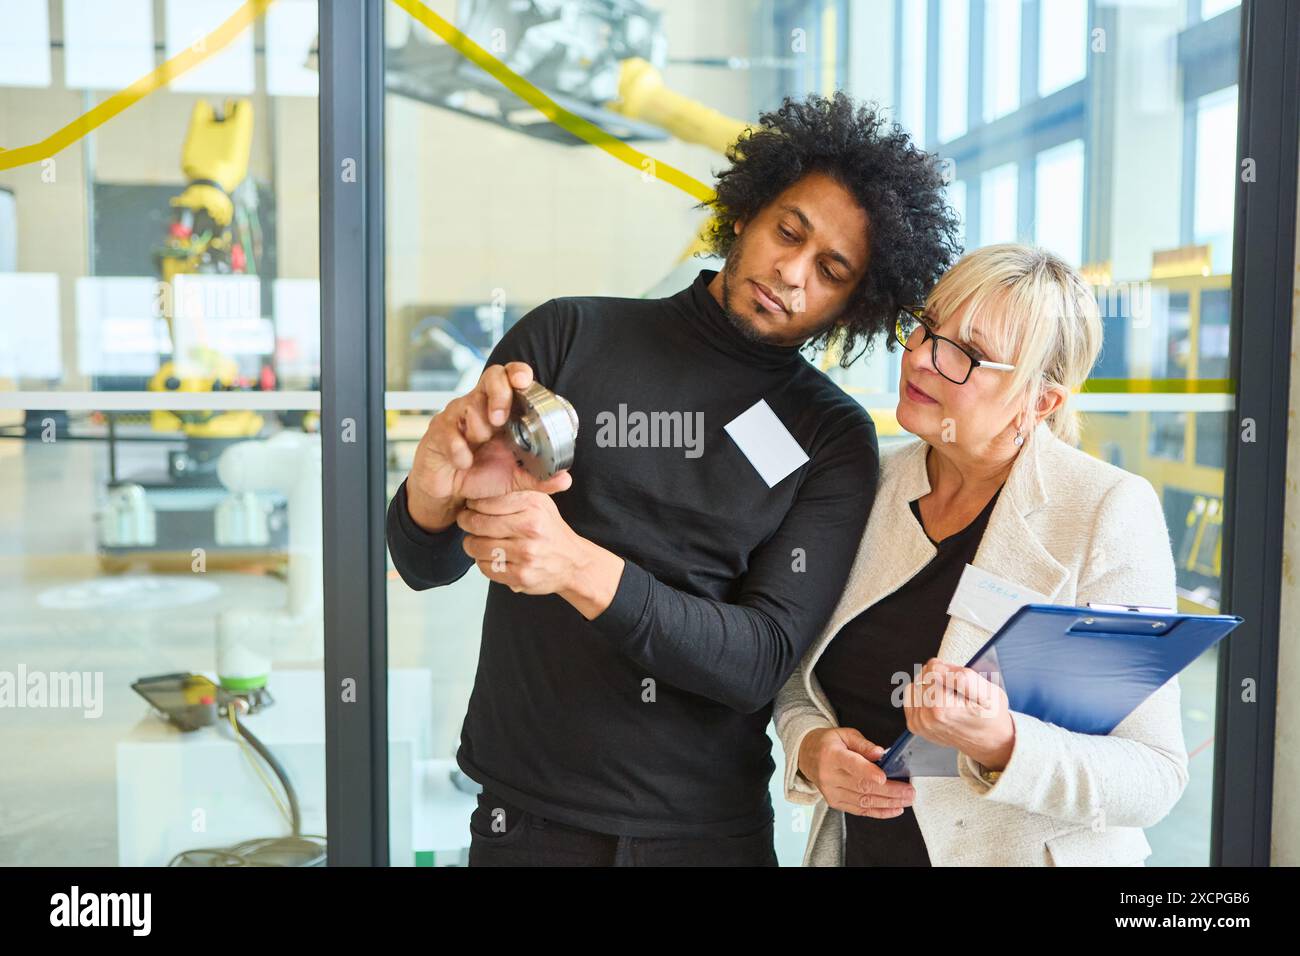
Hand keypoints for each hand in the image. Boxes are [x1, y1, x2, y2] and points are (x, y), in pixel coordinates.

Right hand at [404, 361, 571, 531]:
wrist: (449, 494)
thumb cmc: (481, 475)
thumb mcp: (514, 478)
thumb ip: (539, 477)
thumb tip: (565, 479)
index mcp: (500, 410)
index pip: (509, 377)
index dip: (518, 372)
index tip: (524, 381)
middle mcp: (479, 405)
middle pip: (491, 377)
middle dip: (499, 394)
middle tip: (500, 420)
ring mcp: (456, 416)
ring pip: (469, 404)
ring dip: (478, 428)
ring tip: (479, 445)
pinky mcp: (437, 432)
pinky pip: (448, 432)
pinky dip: (459, 449)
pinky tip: (465, 462)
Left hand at [456, 491, 624, 618]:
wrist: (573, 563)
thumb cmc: (550, 531)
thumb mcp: (540, 503)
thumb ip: (514, 494)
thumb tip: (478, 494)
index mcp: (533, 505)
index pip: (485, 502)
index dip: (472, 506)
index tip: (471, 508)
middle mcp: (530, 527)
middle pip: (477, 524)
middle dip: (466, 524)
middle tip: (467, 523)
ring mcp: (526, 553)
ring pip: (477, 547)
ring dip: (473, 545)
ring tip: (479, 542)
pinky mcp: (521, 575)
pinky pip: (486, 568)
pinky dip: (484, 563)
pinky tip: (493, 557)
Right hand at [797, 727, 915, 817]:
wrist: (806, 756)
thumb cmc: (828, 744)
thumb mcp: (845, 734)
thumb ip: (864, 744)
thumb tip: (880, 753)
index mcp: (832, 755)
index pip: (851, 764)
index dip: (868, 772)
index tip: (883, 778)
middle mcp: (830, 776)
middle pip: (862, 786)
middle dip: (890, 791)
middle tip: (909, 791)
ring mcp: (832, 792)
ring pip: (864, 801)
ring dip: (888, 803)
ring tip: (906, 800)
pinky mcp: (835, 802)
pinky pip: (860, 810)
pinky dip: (879, 812)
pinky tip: (894, 809)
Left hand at [902, 658, 1015, 770]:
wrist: (988, 741)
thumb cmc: (990, 717)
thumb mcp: (989, 694)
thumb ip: (964, 678)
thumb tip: (937, 668)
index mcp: (943, 708)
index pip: (933, 668)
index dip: (950, 668)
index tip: (961, 680)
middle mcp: (927, 717)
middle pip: (924, 674)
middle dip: (941, 675)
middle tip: (959, 691)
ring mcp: (919, 723)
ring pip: (916, 682)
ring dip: (931, 684)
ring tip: (950, 697)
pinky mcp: (914, 724)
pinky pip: (910, 694)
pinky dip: (923, 694)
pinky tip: (939, 702)